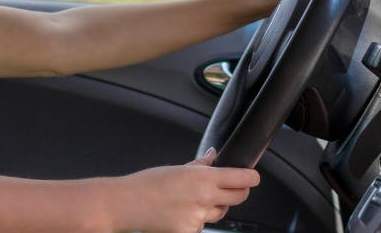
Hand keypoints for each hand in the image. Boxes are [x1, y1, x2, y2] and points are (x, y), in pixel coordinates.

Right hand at [113, 148, 259, 232]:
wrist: (127, 204)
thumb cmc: (147, 184)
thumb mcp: (176, 169)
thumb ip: (199, 165)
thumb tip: (213, 156)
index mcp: (203, 179)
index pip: (242, 179)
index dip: (251, 178)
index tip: (253, 177)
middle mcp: (205, 199)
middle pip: (239, 197)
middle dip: (239, 191)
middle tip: (231, 187)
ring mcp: (199, 219)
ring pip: (220, 213)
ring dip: (214, 207)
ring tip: (191, 199)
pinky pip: (203, 226)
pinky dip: (197, 220)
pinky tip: (180, 213)